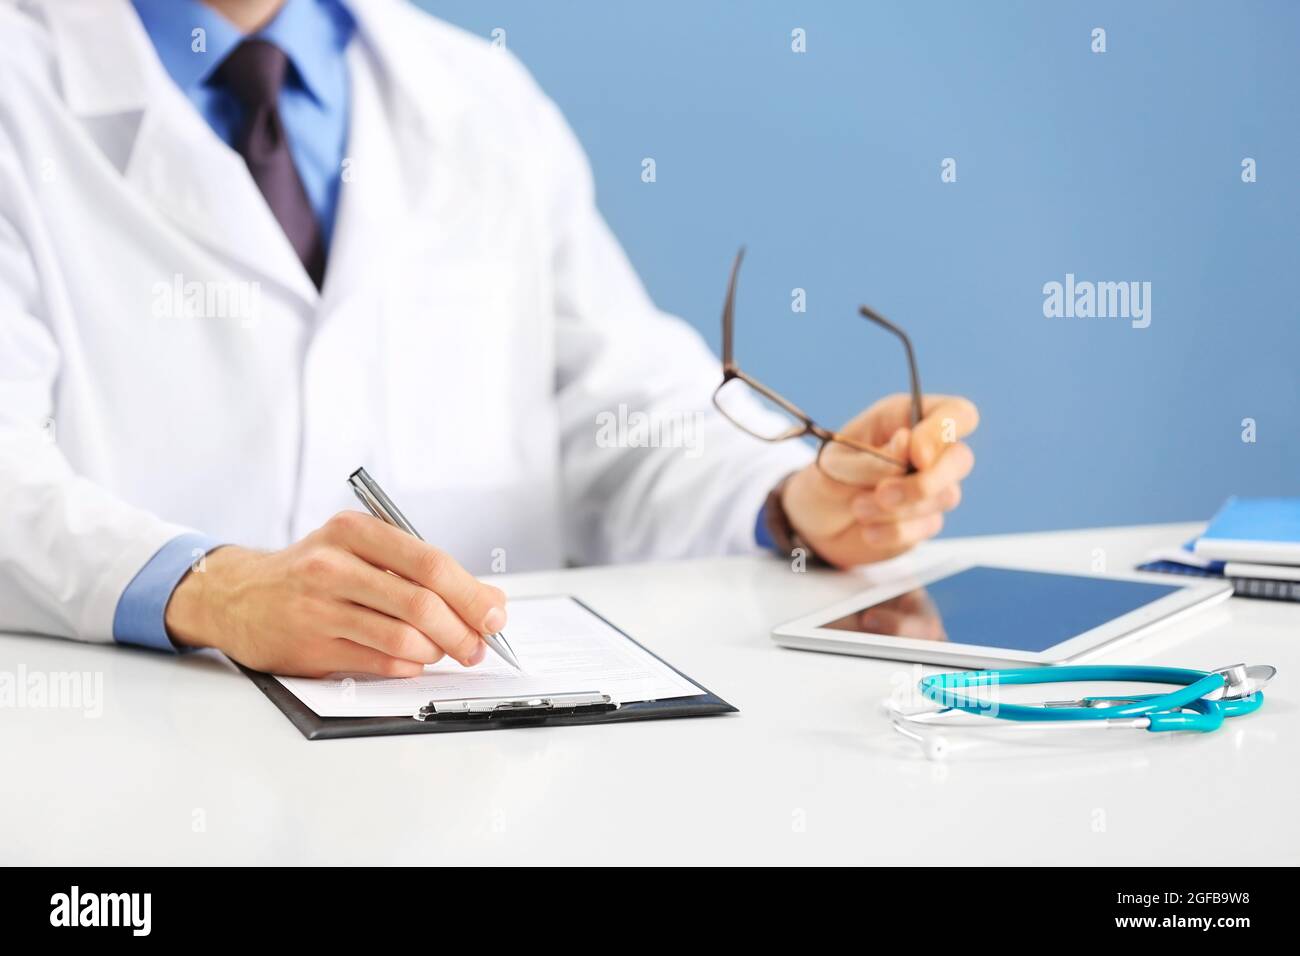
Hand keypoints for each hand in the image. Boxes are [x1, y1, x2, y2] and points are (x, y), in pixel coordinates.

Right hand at [164, 511, 507, 677]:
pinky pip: (381, 661)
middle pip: (422, 602)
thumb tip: (491, 601)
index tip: (495, 615)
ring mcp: (319, 607)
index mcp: (354, 531)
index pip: (430, 562)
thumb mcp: (362, 552)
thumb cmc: (314, 572)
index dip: (471, 593)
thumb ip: (423, 571)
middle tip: (478, 646)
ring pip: (404, 637)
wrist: (239, 595)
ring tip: (443, 652)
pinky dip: (409, 665)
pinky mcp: (311, 646)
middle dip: (462, 630)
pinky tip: (412, 659)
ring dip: (437, 651)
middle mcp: (334, 565)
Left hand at [780, 393, 978, 567]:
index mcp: (905, 419)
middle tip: (882, 494)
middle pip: (961, 459)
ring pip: (945, 496)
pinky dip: (894, 531)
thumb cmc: (826, 481)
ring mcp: (931, 487)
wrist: (816, 525)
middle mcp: (926, 450)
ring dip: (898, 508)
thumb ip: (873, 458)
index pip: (955, 413)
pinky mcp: (926, 519)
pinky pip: (927, 527)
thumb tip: (907, 442)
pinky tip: (868, 530)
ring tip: (857, 508)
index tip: (915, 456)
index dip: (943, 432)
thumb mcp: (837, 467)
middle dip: (924, 482)